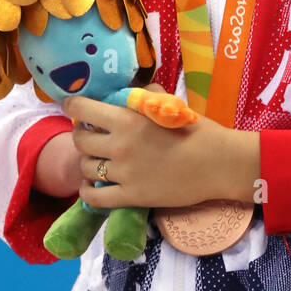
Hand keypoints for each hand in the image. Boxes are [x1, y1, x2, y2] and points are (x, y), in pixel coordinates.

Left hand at [63, 84, 260, 210]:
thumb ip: (144, 95)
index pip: (82, 110)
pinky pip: (95, 198)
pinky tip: (91, 185)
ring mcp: (124, 173)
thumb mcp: (170, 104)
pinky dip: (87, 192)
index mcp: (127, 119)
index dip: (72, 106)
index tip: (72, 106)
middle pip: (80, 141)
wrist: (218, 164)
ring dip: (86, 162)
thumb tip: (126, 92)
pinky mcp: (131, 196)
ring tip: (96, 160)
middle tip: (89, 134)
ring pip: (85, 167)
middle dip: (80, 135)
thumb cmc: (198, 130)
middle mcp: (120, 146)